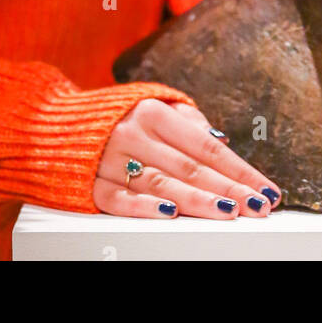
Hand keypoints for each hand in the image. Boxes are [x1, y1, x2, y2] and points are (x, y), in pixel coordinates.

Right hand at [94, 97, 281, 218]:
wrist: (55, 124)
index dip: (240, 170)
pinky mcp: (92, 185)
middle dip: (229, 189)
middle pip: (190, 168)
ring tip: (229, 214)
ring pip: (162, 185)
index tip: (266, 188)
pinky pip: (121, 201)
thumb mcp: (153, 106)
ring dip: (199, 201)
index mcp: (155, 112)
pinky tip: (171, 216)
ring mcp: (112, 160)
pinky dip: (145, 209)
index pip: (208, 148)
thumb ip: (189, 124)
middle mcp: (135, 134)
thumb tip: (222, 145)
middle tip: (258, 207)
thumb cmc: (117, 117)